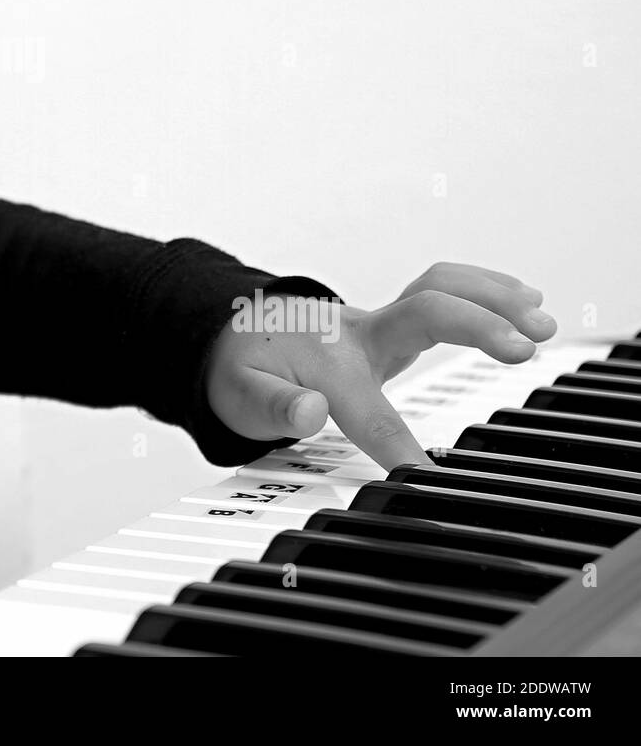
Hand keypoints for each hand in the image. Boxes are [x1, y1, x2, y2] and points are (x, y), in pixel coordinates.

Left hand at [205, 261, 556, 470]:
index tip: (427, 480)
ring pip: (437, 289)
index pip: (371, 410)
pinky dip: (482, 290)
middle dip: (476, 325)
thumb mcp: (238, 396)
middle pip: (424, 312)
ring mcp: (376, 324)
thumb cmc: (239, 368)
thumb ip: (274, 409)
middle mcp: (358, 334)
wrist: (229, 335)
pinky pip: (440, 293)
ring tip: (540, 319)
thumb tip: (309, 412)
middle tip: (524, 348)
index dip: (399, 448)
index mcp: (326, 362)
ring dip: (491, 297)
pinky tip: (521, 301)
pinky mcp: (389, 323)